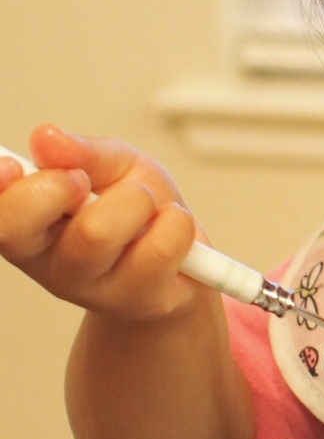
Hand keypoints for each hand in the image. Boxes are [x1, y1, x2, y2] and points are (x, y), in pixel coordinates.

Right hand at [0, 124, 201, 322]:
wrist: (191, 261)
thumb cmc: (140, 211)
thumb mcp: (115, 166)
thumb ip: (83, 152)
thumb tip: (46, 137)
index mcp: (31, 229)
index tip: (15, 165)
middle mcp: (50, 264)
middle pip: (26, 225)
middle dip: (65, 181)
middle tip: (89, 183)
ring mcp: (92, 288)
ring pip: (97, 232)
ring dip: (136, 201)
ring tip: (147, 207)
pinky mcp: (138, 301)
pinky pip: (158, 248)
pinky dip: (176, 223)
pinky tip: (173, 229)